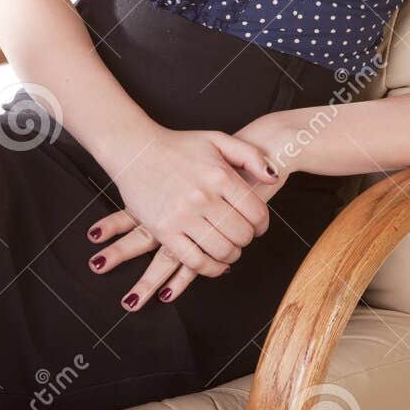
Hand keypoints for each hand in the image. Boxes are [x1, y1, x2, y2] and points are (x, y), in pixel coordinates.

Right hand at [87, 114, 297, 309]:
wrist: (135, 150)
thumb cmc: (178, 146)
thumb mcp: (217, 140)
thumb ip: (250, 155)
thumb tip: (273, 178)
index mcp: (220, 175)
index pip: (257, 213)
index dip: (262, 224)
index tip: (257, 226)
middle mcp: (203, 196)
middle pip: (242, 235)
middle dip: (247, 239)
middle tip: (241, 236)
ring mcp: (182, 216)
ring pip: (222, 251)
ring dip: (231, 255)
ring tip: (229, 249)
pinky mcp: (164, 231)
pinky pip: (195, 261)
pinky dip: (211, 269)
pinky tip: (216, 264)